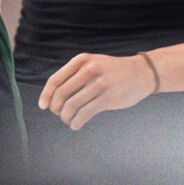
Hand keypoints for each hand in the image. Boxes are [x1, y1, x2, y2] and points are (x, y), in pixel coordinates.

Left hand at [39, 52, 156, 130]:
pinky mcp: (107, 98)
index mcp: (81, 60)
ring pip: (71, 106)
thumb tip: (55, 94)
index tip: (43, 106)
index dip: (46, 95)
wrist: (140, 73)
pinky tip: (76, 124)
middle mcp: (88, 70)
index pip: (56, 80)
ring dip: (66, 117)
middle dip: (56, 108)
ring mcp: (98, 84)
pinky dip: (76, 122)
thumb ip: (76, 73)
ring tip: (68, 119)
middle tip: (58, 113)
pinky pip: (84, 114)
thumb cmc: (112, 70)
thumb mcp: (93, 63)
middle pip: (61, 94)